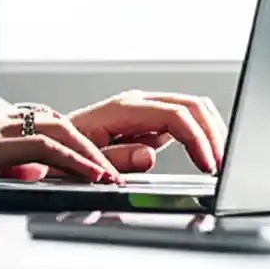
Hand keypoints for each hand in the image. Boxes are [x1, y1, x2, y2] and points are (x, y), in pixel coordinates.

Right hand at [0, 104, 122, 183]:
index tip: (91, 158)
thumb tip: (28, 172)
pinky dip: (75, 161)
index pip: (40, 121)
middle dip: (91, 144)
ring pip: (59, 130)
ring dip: (91, 154)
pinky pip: (45, 147)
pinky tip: (91, 176)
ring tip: (111, 176)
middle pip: (57, 121)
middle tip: (114, 167)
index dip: (70, 139)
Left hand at [69, 90, 226, 174]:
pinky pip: (184, 118)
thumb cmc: (60, 154)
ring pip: (193, 107)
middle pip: (192, 104)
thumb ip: (117, 159)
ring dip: (211, 131)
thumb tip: (148, 155)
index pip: (175, 114)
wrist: (47, 144)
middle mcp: (136, 103)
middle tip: (223, 165)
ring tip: (219, 160)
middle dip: (213, 134)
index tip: (208, 165)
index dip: (197, 138)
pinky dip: (201, 133)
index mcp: (122, 109)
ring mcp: (144, 109)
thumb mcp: (82, 163)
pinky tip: (205, 154)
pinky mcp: (149, 120)